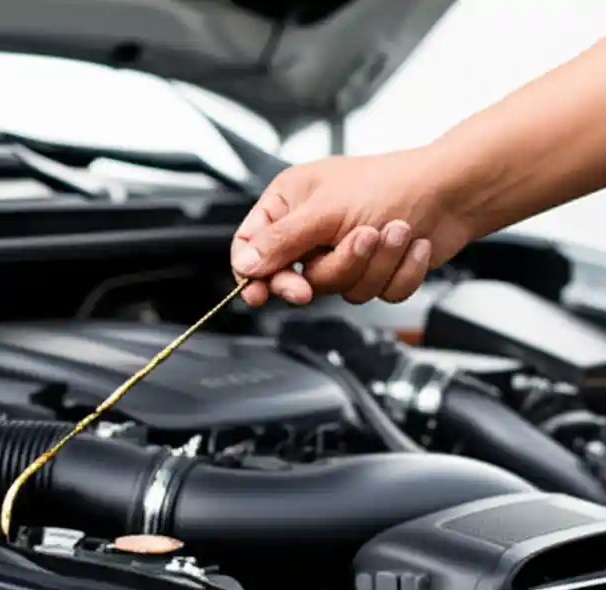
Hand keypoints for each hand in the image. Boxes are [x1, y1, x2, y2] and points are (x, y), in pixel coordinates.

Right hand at [229, 148, 474, 306]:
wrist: (456, 192)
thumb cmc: (394, 185)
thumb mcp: (325, 212)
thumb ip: (281, 241)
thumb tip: (245, 264)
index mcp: (291, 202)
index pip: (251, 244)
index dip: (251, 271)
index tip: (258, 293)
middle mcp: (313, 227)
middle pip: (293, 275)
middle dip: (321, 273)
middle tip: (310, 288)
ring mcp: (343, 251)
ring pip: (336, 287)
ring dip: (370, 266)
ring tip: (392, 232)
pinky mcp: (374, 270)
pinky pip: (373, 293)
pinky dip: (396, 273)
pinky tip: (410, 245)